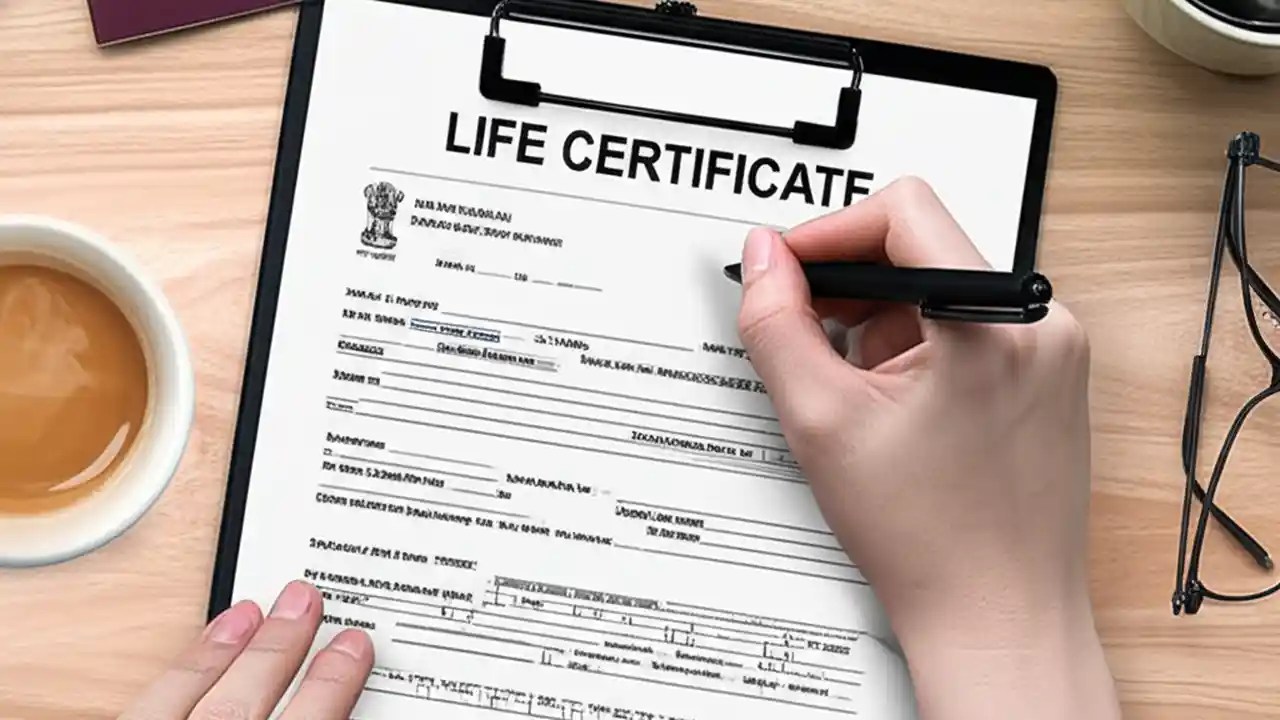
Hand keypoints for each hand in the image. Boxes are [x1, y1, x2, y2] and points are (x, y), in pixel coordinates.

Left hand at [119, 581, 372, 719]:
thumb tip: (343, 706)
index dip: (333, 682)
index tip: (353, 646)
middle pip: (242, 702)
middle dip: (277, 646)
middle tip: (303, 599)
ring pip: (181, 697)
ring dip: (216, 652)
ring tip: (245, 612)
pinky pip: (136, 711)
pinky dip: (166, 680)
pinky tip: (180, 664)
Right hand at [736, 178, 1118, 719]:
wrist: (996, 617)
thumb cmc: (932, 543)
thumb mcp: (822, 421)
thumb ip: (776, 324)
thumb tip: (764, 260)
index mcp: (993, 321)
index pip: (903, 211)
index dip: (828, 232)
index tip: (788, 269)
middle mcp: (1040, 324)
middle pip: (923, 247)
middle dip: (852, 288)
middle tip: (808, 337)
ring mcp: (1053, 351)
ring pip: (941, 290)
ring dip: (883, 325)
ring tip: (859, 398)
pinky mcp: (1050, 376)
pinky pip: (968, 327)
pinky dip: (917, 351)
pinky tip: (894, 411)